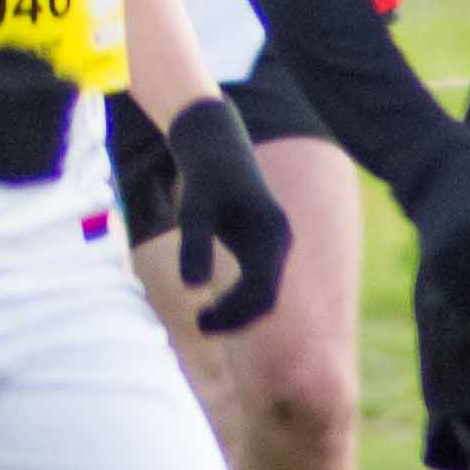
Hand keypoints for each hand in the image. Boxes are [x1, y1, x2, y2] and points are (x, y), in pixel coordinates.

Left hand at [159, 95, 292, 332]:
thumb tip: (190, 289)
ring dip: (237, 312)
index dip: (234, 314)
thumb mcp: (194, 208)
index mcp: (271, 235)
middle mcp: (279, 242)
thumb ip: (193, 245)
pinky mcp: (262, 245)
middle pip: (267, 298)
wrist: (214, 144)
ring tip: (201, 319)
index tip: (199, 321)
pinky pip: (257, 283)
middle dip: (236, 318)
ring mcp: (273, 245)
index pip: (262, 292)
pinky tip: (210, 304)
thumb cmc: (203, 176)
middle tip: (198, 324)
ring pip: (264, 293)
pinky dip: (236, 299)